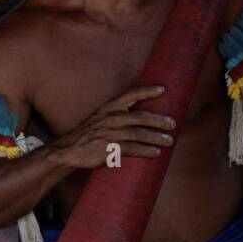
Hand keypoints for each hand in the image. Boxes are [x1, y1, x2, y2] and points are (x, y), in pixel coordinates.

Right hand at [52, 86, 174, 168]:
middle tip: (173, 124)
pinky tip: (156, 153)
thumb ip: (118, 114)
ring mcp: (110, 133)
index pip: (131, 94)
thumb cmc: (89, 134)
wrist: (69, 150)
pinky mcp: (109, 149)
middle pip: (141, 117)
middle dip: (159, 120)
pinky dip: (146, 151)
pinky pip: (132, 149)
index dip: (148, 91)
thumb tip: (141, 116)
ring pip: (140, 133)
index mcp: (109, 107)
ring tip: (169, 140)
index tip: (163, 89)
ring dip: (157, 137)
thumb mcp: (101, 117)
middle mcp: (111, 118)